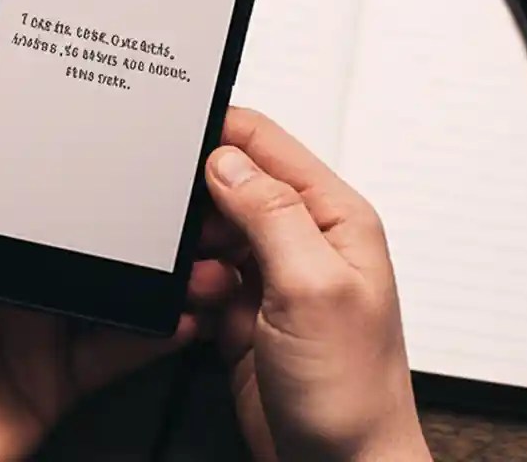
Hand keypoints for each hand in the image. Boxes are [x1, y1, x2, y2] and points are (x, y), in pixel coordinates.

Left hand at [0, 131, 236, 461]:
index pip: (7, 196)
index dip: (52, 171)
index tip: (98, 144)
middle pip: (70, 237)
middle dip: (120, 217)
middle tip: (166, 198)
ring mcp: (32, 331)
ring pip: (103, 286)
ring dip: (147, 270)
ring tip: (190, 252)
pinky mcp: (57, 378)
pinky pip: (114, 348)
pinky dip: (152, 332)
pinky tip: (179, 315)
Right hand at [204, 108, 430, 461]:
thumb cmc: (351, 394)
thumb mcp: (311, 288)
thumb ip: (270, 214)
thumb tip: (226, 159)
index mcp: (334, 218)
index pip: (267, 144)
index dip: (220, 133)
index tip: (175, 137)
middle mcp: (304, 241)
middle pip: (230, 186)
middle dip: (198, 206)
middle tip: (190, 236)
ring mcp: (272, 280)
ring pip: (209, 235)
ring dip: (194, 257)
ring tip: (209, 290)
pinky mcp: (244, 316)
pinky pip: (200, 281)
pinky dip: (190, 293)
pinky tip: (201, 315)